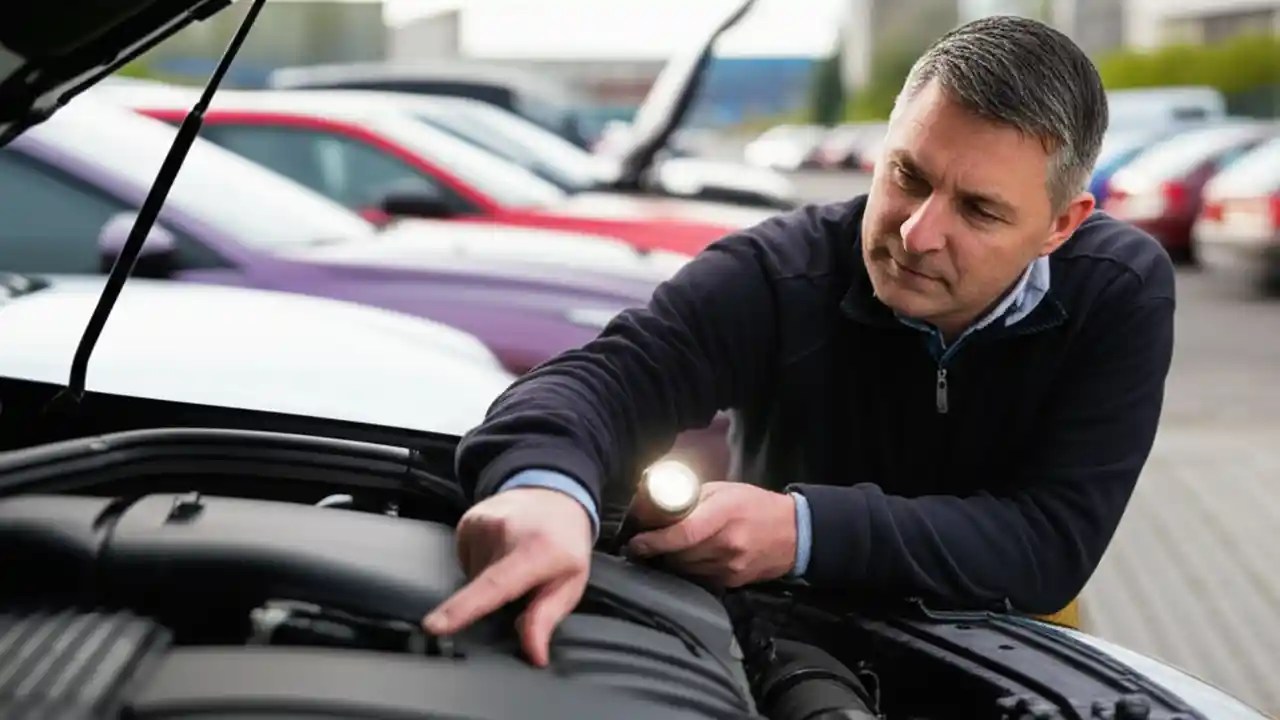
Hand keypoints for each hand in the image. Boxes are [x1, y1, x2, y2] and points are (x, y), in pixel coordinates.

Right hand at [422, 488, 592, 666]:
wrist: (555, 496)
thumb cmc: (565, 543)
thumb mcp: (570, 583)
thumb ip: (546, 618)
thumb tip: (534, 654)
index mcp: (534, 552)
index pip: (494, 585)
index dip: (464, 608)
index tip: (434, 626)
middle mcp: (503, 531)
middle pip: (481, 588)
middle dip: (498, 597)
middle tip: (523, 579)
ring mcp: (481, 522)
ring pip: (472, 575)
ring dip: (488, 577)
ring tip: (512, 559)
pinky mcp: (466, 520)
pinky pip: (465, 559)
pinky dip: (479, 563)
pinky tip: (498, 551)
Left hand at [626, 481, 796, 587]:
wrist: (794, 534)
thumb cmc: (755, 505)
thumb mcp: (725, 491)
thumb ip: (693, 499)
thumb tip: (656, 503)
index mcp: (724, 515)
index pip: (683, 533)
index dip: (654, 541)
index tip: (635, 542)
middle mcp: (727, 544)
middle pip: (679, 555)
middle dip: (658, 550)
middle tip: (645, 543)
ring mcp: (730, 567)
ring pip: (685, 570)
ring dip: (671, 561)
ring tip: (667, 549)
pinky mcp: (732, 583)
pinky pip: (699, 578)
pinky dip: (688, 569)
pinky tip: (689, 558)